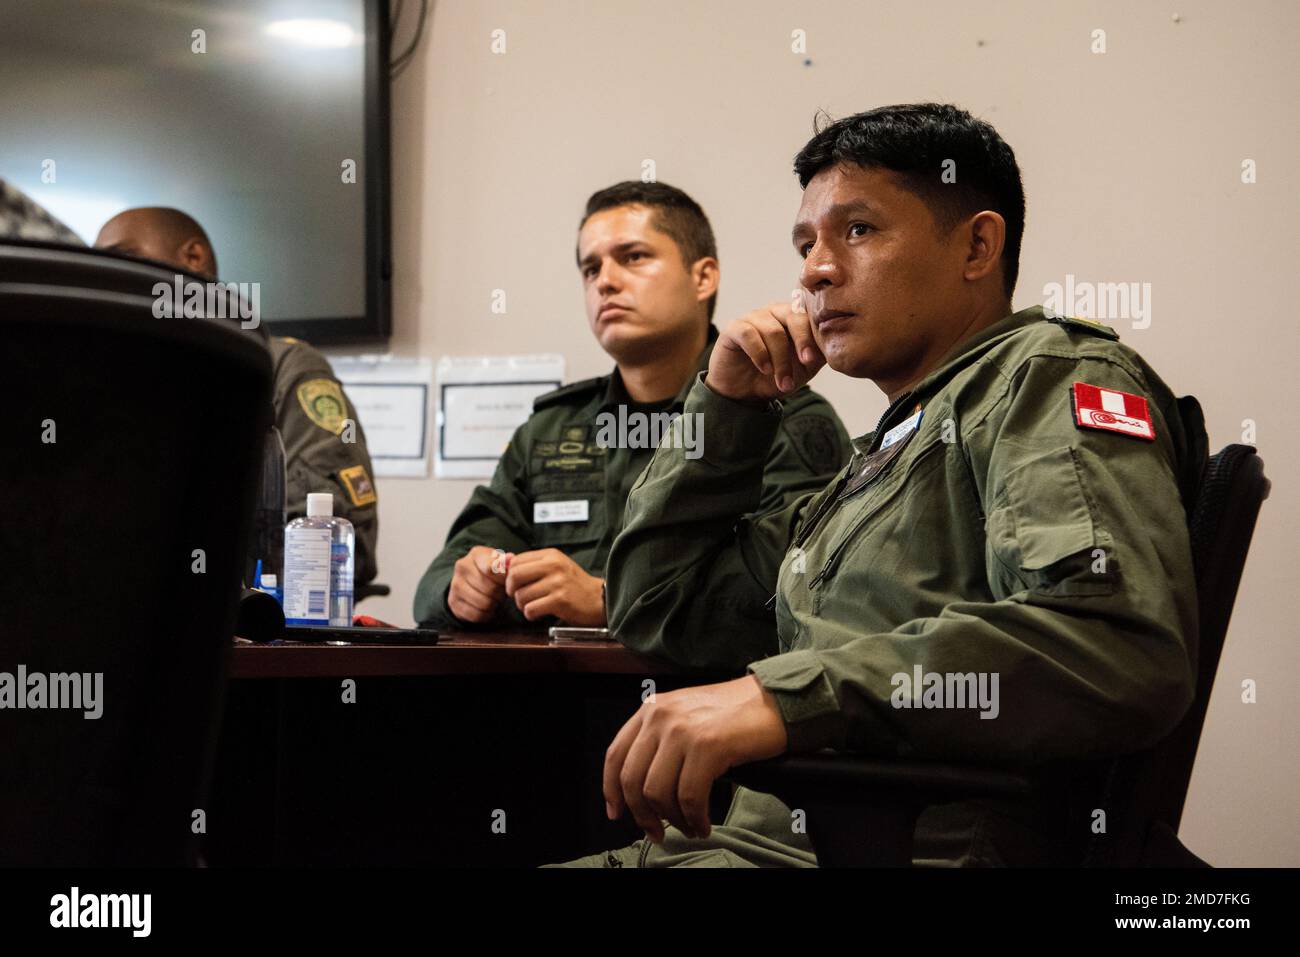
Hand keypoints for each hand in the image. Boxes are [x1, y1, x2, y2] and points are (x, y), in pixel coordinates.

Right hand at [447, 545, 509, 623]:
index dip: (503, 579)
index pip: (492, 569)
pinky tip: (486, 607)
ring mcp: (455, 584)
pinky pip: (476, 615)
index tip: (508, 581)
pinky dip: (485, 614)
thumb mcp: (501, 564)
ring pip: (484, 603)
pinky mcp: (453, 602)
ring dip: (494, 605)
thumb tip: (509, 558)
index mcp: (476, 554)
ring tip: (494, 599)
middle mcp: (462, 566)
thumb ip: (507, 562)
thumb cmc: (492, 572)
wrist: (471, 582)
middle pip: (490, 589)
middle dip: (500, 594)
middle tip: (501, 592)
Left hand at [504, 548, 605, 624]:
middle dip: (512, 590)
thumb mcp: (556, 567)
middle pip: (514, 575)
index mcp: (551, 555)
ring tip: (533, 605)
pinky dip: (531, 614)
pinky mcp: (560, 600)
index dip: (510, 575)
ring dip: (522, 605)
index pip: (516, 561)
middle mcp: (553, 565)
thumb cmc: (574, 585)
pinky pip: (531, 609)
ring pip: (521, 595)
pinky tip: (539, 613)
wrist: (600, 599)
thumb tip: (503, 565)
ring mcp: (557, 583)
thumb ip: (533, 565)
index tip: (516, 585)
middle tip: (518, 596)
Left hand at [603, 676, 788, 841]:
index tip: (617, 813)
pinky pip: (689, 797)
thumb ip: (660, 741)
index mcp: (652, 709)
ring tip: (689, 827)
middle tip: (656, 833)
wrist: (775, 701)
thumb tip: (642, 789)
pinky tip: (703, 824)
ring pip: (658, 792)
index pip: (615, 755)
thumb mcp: (686, 716)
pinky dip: (694, 819)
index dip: (612, 791)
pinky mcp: (708, 746)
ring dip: (673, 820)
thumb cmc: (734, 714)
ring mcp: (683, 730)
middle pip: (632, 780)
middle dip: (642, 815)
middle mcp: (661, 717)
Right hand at [706, 301, 825, 401]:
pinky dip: (759, 353)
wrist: (744, 393)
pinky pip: (748, 333)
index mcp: (793, 317)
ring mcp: (753, 317)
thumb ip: (819, 354)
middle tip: (805, 362)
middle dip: (802, 341)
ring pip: (772, 330)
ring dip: (780, 360)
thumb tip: (837, 345)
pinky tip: (765, 369)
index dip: (814, 334)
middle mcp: (774, 312)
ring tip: (783, 382)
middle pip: (793, 315)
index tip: (813, 358)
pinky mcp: (733, 328)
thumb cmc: (775, 376)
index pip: (809, 315)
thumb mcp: (803, 368)